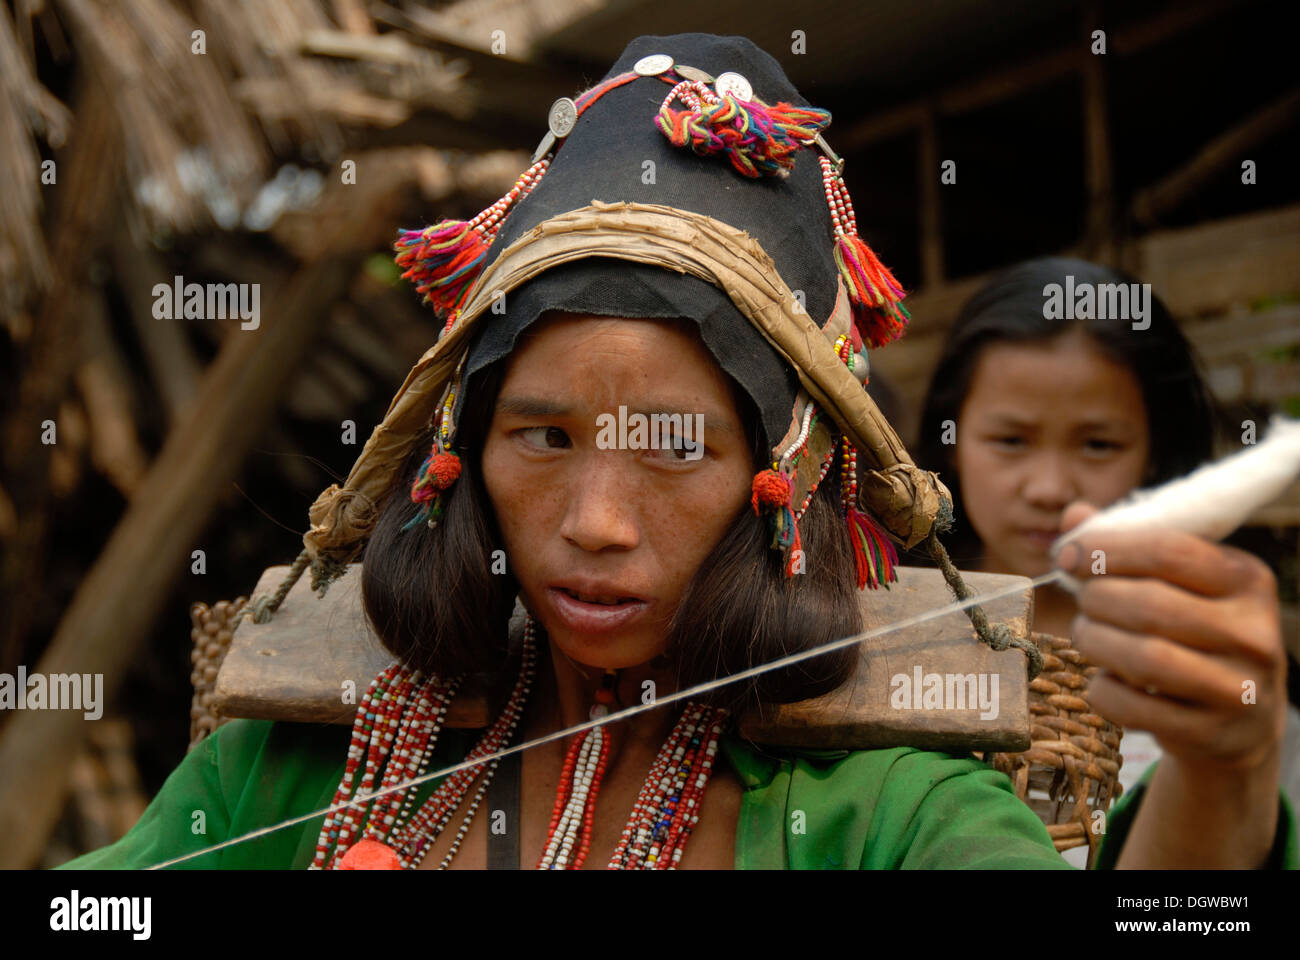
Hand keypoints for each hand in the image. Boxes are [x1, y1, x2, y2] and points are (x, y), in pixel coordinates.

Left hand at [1056, 502, 1285, 773]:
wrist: (1240, 719)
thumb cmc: (1194, 631)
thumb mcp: (1176, 582)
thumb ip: (1127, 545)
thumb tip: (1075, 515)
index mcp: (1248, 579)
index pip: (1168, 550)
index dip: (1107, 549)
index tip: (1067, 555)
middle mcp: (1254, 633)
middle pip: (1148, 605)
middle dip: (1096, 600)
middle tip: (1083, 603)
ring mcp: (1240, 688)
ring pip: (1143, 658)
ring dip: (1095, 642)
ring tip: (1088, 636)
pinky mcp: (1215, 734)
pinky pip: (1133, 707)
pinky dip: (1102, 691)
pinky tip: (1106, 680)